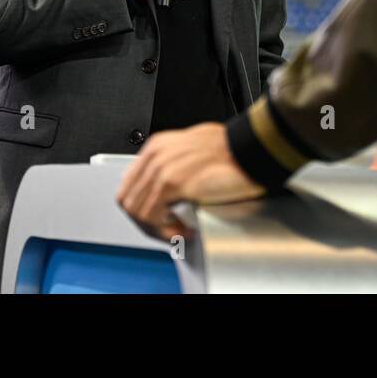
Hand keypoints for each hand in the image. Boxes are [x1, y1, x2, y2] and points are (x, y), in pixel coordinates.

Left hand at [117, 123, 265, 240]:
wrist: (248, 149)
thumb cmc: (232, 149)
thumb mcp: (193, 149)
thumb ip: (175, 164)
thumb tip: (168, 191)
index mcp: (157, 146)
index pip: (129, 185)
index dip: (142, 207)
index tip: (158, 218)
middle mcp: (155, 156)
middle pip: (128, 199)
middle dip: (146, 221)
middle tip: (167, 229)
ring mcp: (161, 168)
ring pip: (137, 211)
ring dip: (156, 228)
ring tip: (177, 231)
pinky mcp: (172, 183)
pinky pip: (153, 217)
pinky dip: (165, 230)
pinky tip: (184, 229)